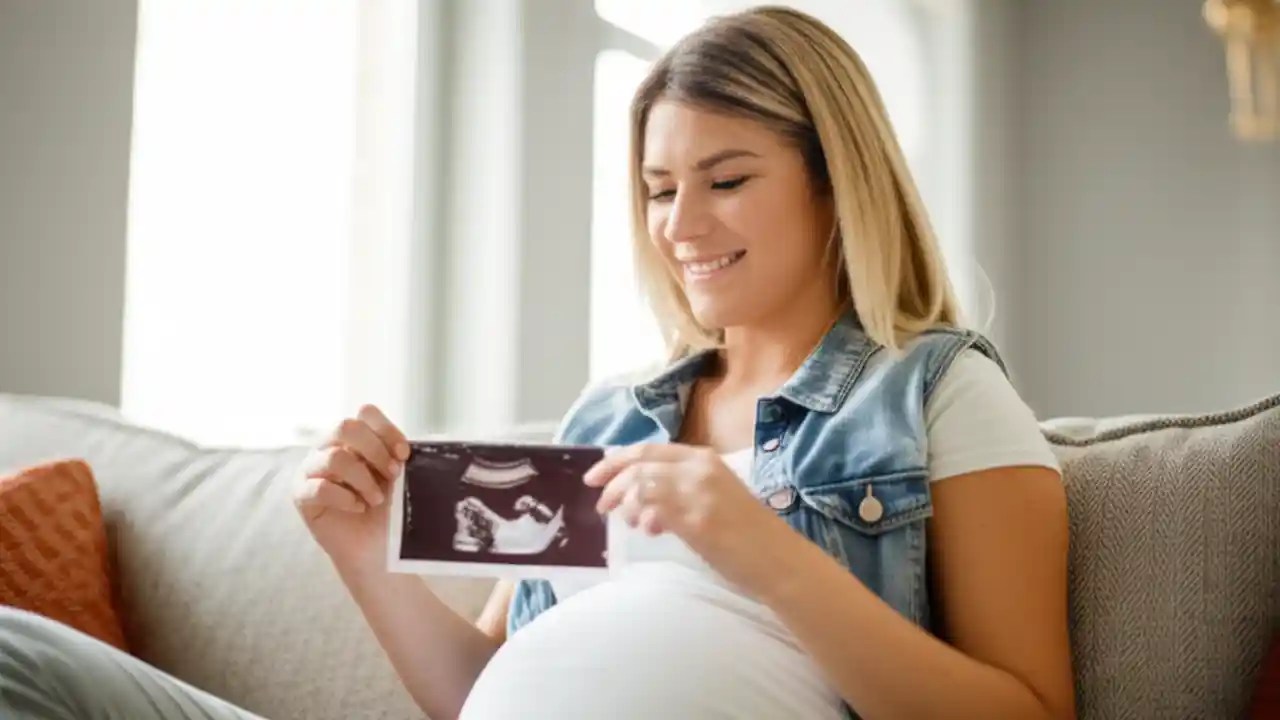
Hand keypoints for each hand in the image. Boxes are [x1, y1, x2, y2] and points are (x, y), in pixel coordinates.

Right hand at [293, 404, 409, 572]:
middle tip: (392, 474)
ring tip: (376, 499)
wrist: (376, 549)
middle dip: (375, 450)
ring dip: (363, 479)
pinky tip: (358, 508)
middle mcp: (329, 447)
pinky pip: (318, 487)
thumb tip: (405, 447)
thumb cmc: (387, 510)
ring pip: (334, 457)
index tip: (405, 455)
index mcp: (355, 438)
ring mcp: (311, 469)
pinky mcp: (301, 495)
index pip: (365, 413)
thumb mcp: (398, 477)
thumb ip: (397, 455)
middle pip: (345, 427)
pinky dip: (344, 498)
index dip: (387, 429)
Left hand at [583, 443, 797, 595]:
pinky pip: (653, 508)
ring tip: (631, 522)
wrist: (778, 559)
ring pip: (642, 483)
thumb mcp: (712, 498)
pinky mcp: (697, 518)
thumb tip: (639, 499)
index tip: (595, 477)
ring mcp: (698, 491)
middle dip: (611, 480)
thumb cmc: (747, 534)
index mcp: (705, 458)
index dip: (616, 460)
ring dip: (625, 503)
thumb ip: (679, 491)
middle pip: (640, 462)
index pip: (649, 450)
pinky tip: (649, 530)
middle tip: (599, 502)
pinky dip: (641, 517)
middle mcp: (700, 468)